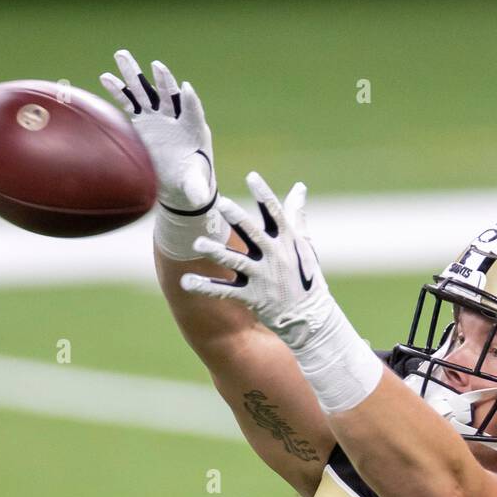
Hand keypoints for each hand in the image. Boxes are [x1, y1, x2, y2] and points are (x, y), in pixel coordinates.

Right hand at [99, 49, 217, 213]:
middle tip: (156, 65)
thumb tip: (199, 197)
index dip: (190, 100)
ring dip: (135, 75)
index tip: (186, 89)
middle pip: (169, 94)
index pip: (193, 110)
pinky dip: (119, 91)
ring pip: (146, 93)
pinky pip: (130, 104)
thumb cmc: (192, 183)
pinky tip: (106, 77)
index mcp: (194, 129)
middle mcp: (175, 118)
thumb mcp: (195, 187)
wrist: (179, 184)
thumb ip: (197, 189)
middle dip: (163, 80)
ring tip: (122, 55)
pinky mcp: (143, 122)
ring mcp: (158, 118)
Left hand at [182, 172, 381, 413]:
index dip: (264, 195)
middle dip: (238, 219)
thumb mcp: (305, 246)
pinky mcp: (253, 297)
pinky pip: (225, 291)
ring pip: (236, 262)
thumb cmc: (307, 278)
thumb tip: (299, 187)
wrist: (310, 319)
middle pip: (253, 234)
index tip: (252, 177)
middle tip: (221, 204)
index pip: (276, 214)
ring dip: (216, 252)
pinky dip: (206, 287)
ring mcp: (263, 277)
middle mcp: (275, 257)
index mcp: (287, 242)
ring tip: (198, 243)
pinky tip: (186, 282)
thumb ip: (297, 216)